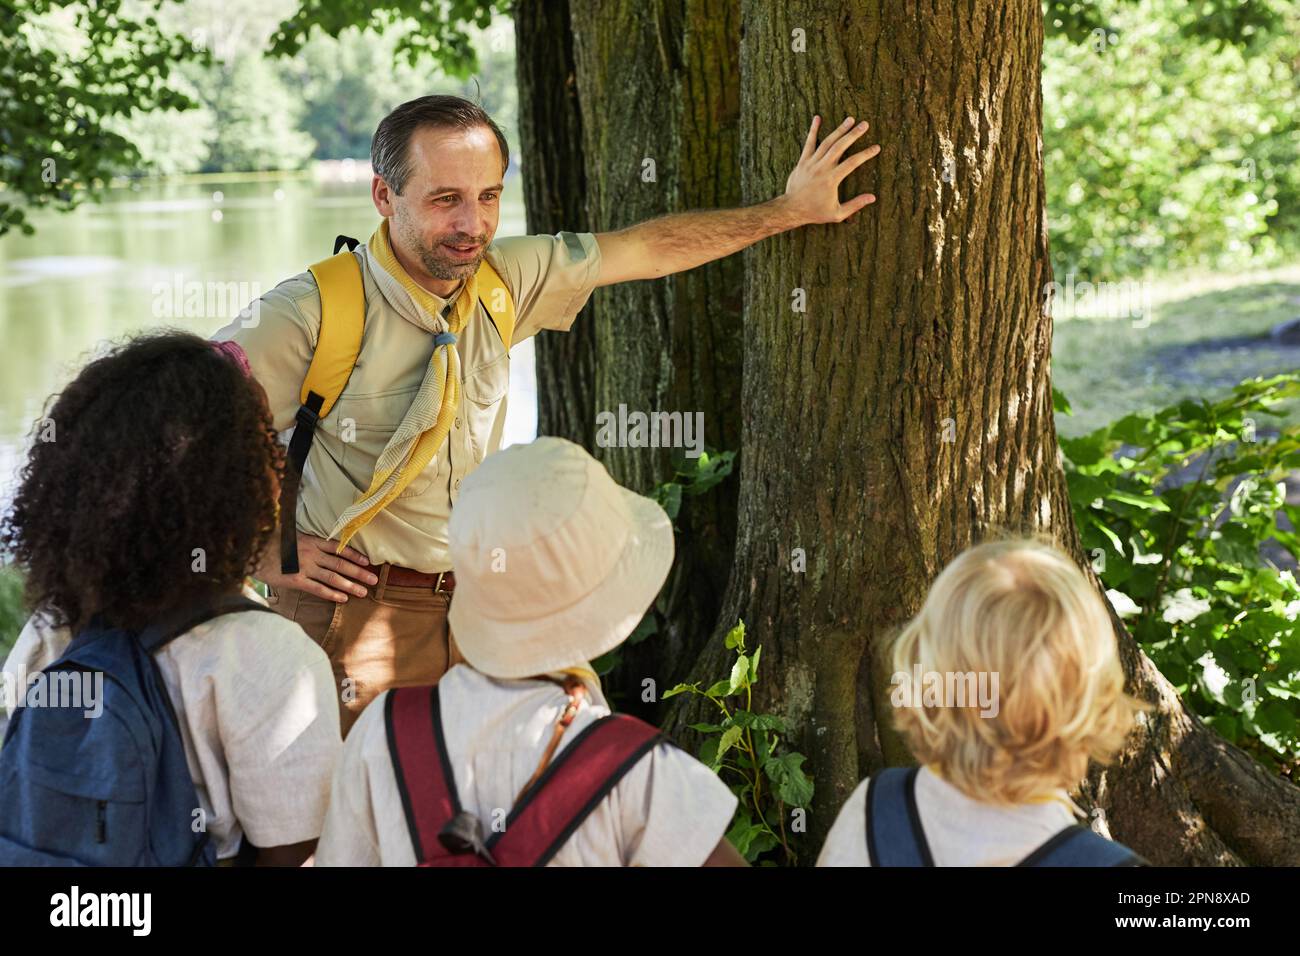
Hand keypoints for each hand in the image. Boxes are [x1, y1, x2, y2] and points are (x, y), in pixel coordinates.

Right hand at [256, 531, 378, 602]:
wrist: (251, 549)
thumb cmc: (270, 542)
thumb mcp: (291, 535)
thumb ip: (306, 541)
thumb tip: (317, 546)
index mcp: (312, 541)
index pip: (338, 547)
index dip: (354, 554)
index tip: (367, 561)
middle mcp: (312, 553)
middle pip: (341, 563)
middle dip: (359, 572)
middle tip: (374, 579)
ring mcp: (304, 567)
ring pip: (333, 577)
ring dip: (350, 585)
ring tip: (364, 592)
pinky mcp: (296, 580)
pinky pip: (317, 588)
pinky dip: (331, 594)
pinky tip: (343, 599)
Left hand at [783, 115, 880, 225]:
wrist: (791, 209)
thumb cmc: (815, 212)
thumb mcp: (837, 214)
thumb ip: (855, 205)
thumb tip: (873, 197)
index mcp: (832, 179)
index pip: (853, 162)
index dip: (866, 154)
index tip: (876, 147)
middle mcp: (822, 168)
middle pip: (840, 146)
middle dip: (854, 134)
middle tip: (865, 124)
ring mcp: (811, 163)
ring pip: (827, 142)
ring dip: (839, 130)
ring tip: (850, 119)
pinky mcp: (803, 161)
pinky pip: (809, 143)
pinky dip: (813, 130)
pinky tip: (817, 118)